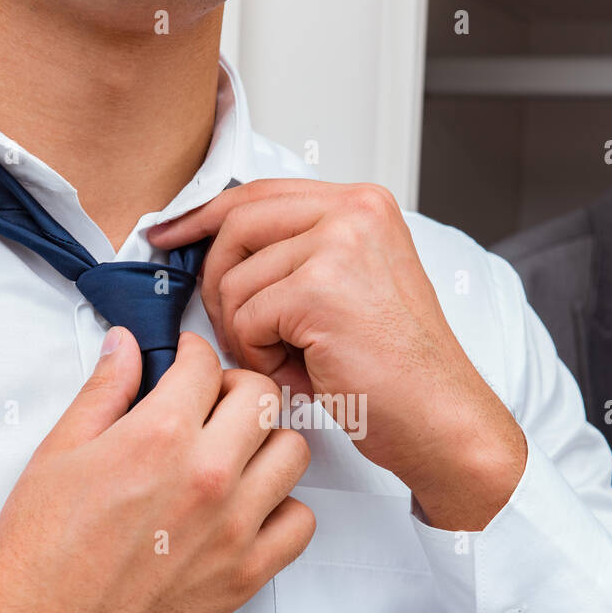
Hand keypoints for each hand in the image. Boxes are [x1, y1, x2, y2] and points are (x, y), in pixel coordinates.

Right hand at [0, 329, 314, 612]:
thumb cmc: (40, 550)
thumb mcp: (59, 451)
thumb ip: (103, 391)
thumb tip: (126, 346)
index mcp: (158, 435)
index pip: (207, 364)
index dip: (195, 353)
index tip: (189, 362)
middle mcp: (206, 475)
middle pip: (263, 398)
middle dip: (237, 389)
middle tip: (213, 404)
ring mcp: (233, 527)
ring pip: (293, 453)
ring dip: (268, 444)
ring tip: (236, 456)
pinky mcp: (245, 575)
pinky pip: (301, 523)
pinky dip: (283, 510)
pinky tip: (249, 509)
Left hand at [149, 180, 525, 530]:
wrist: (441, 420)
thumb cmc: (396, 372)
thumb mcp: (349, 289)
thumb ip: (297, 255)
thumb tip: (215, 248)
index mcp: (363, 205)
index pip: (260, 192)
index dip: (205, 216)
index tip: (170, 236)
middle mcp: (355, 211)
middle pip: (237, 225)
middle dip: (218, 284)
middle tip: (238, 332)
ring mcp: (339, 246)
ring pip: (235, 280)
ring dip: (247, 333)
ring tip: (290, 359)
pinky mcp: (320, 291)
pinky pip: (246, 319)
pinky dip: (259, 357)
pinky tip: (298, 372)